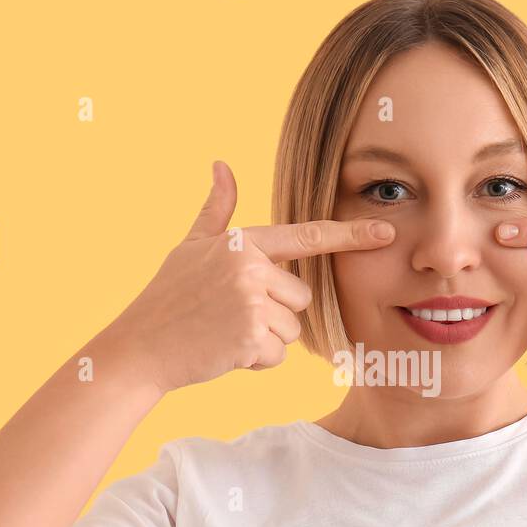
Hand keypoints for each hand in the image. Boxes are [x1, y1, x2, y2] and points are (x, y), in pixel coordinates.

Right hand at [107, 160, 395, 393]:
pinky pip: (278, 355)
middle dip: (274, 314)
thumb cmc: (167, 297)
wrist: (140, 347)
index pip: (306, 236)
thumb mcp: (190, 247)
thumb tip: (222, 165)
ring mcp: (251, 301)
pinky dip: (256, 361)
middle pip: (301, 298)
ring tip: (224, 332)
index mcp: (242, 243)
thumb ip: (216, 211)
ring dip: (264, 340)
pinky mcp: (251, 336)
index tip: (386, 232)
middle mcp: (250, 267)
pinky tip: (224, 351)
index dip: (351, 235)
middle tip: (229, 316)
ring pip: (292, 330)